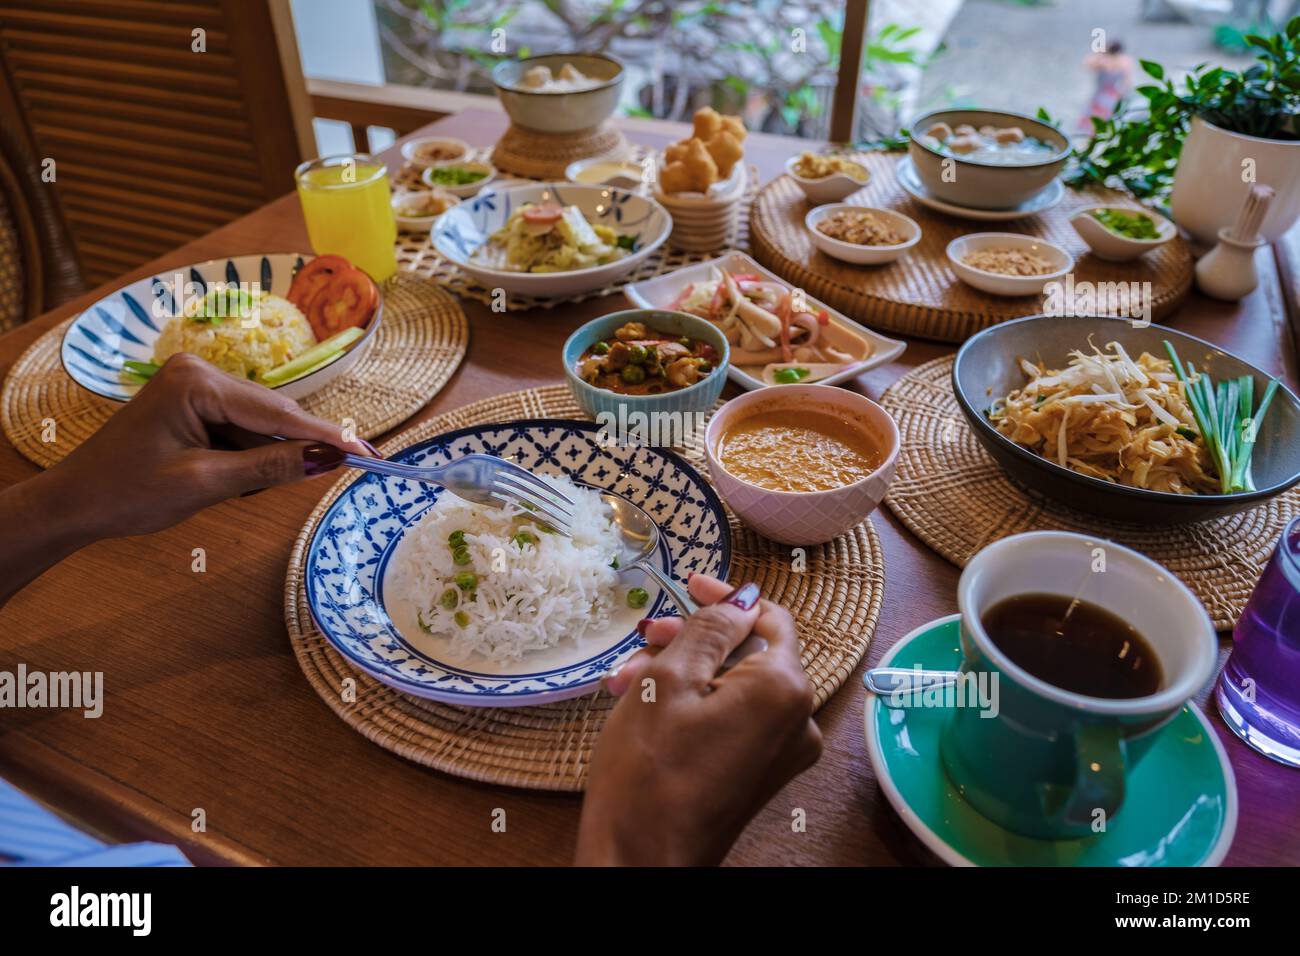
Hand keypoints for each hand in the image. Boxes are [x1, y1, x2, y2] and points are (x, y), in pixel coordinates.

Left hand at [42, 352, 371, 538]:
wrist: (74, 503)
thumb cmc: (127, 493)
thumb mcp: (206, 484)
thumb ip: (270, 468)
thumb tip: (328, 460)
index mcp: (197, 382)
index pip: (279, 413)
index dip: (327, 438)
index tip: (368, 454)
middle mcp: (200, 372)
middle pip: (274, 414)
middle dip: (296, 449)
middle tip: (338, 475)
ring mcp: (196, 386)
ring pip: (261, 425)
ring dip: (266, 459)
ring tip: (231, 489)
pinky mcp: (195, 404)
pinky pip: (242, 430)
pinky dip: (248, 457)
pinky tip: (227, 478)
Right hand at [575, 574, 822, 865]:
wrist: (640, 861)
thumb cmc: (649, 773)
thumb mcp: (669, 679)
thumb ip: (711, 628)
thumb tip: (739, 600)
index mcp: (784, 689)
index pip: (769, 618)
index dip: (727, 597)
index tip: (690, 584)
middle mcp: (798, 721)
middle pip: (749, 652)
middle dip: (694, 640)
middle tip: (646, 638)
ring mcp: (782, 753)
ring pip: (734, 686)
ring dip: (684, 673)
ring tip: (629, 680)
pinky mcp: (760, 774)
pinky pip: (734, 718)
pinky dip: (694, 704)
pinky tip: (647, 706)